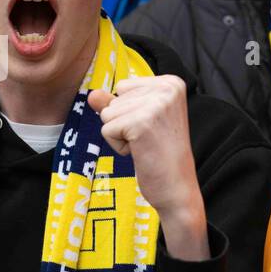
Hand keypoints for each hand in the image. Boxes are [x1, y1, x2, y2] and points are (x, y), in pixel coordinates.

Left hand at [88, 75, 209, 260]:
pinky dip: (118, 146)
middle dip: (124, 123)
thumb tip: (92, 95)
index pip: (124, 87)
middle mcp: (167, 89)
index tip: (152, 128)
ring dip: (121, 135)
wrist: (177, 188)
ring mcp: (156, 104)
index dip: (130, 112)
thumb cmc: (160, 155)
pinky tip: (140, 152)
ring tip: (145, 145)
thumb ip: (115, 103)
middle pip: (115, 99)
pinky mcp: (141, 123)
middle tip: (150, 140)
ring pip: (108, 113)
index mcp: (172, 83)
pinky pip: (107, 129)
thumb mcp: (138, 121)